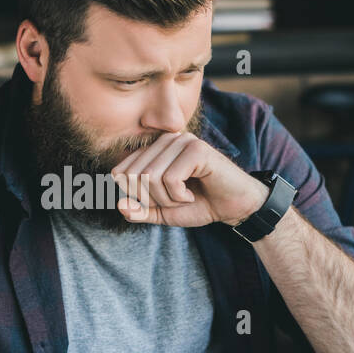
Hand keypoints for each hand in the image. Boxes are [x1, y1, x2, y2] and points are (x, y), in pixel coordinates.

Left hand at [109, 131, 269, 228]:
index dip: (136, 196)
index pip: (120, 173)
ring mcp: (181, 141)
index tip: (160, 200)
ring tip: (185, 197)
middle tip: (175, 201)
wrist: (234, 207)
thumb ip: (139, 210)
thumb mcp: (163, 212)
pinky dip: (179, 196)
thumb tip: (120, 205)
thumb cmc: (200, 204)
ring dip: (167, 199)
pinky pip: (170, 178)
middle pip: (133, 176)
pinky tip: (193, 193)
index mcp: (152, 150)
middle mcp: (164, 140)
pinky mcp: (196, 149)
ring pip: (150, 177)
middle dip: (151, 199)